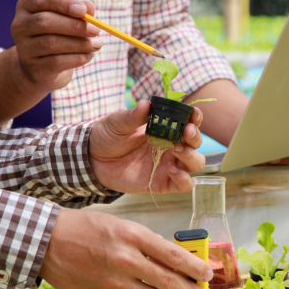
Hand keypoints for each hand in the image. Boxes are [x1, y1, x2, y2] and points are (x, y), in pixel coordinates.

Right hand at [11, 0, 101, 92]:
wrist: (41, 67)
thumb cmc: (57, 35)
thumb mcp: (67, 20)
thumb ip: (79, 12)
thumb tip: (90, 6)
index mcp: (26, 6)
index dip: (63, 3)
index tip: (83, 10)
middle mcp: (20, 25)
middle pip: (45, 21)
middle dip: (74, 26)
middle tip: (96, 30)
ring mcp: (24, 47)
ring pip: (51, 43)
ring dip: (79, 43)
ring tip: (97, 44)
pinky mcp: (33, 66)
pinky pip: (56, 62)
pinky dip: (76, 58)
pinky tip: (89, 55)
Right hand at [39, 210, 211, 288]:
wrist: (46, 242)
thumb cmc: (85, 228)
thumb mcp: (120, 225)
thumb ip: (145, 243)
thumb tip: (172, 260)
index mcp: (132, 235)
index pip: (173, 254)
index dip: (195, 267)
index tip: (207, 274)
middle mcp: (126, 259)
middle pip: (168, 280)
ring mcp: (114, 281)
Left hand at [89, 101, 205, 193]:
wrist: (92, 160)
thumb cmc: (107, 137)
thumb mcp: (117, 123)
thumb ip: (133, 116)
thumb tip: (146, 104)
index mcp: (165, 129)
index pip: (188, 122)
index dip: (195, 118)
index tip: (193, 115)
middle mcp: (171, 146)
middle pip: (196, 143)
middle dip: (195, 137)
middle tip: (185, 132)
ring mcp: (169, 165)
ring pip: (196, 163)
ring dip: (192, 156)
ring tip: (176, 150)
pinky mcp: (163, 183)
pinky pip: (185, 184)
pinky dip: (184, 178)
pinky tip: (170, 170)